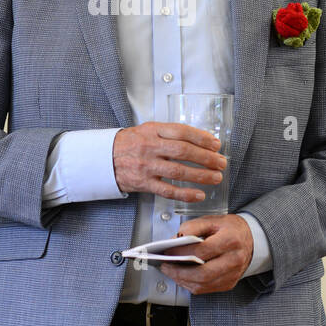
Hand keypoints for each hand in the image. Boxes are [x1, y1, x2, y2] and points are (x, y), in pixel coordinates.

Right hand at [112, 122, 227, 203]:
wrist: (104, 158)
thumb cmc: (130, 143)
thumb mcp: (147, 130)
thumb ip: (169, 133)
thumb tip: (200, 140)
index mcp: (152, 131)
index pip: (182, 131)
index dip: (201, 138)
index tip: (216, 144)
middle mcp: (150, 147)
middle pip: (183, 151)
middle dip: (206, 158)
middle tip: (221, 162)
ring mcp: (147, 166)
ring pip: (178, 171)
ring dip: (201, 175)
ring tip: (216, 178)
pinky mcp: (144, 183)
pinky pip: (168, 190)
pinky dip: (185, 193)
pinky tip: (198, 195)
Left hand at [157, 214, 253, 294]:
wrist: (252, 239)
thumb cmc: (231, 229)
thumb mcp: (213, 220)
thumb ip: (193, 227)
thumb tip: (176, 239)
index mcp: (231, 240)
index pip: (202, 251)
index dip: (181, 253)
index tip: (168, 251)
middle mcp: (234, 260)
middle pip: (203, 273)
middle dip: (179, 272)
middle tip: (166, 266)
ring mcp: (233, 274)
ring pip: (203, 284)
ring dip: (183, 280)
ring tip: (171, 272)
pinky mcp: (229, 283)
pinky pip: (206, 289)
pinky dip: (191, 284)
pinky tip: (183, 277)